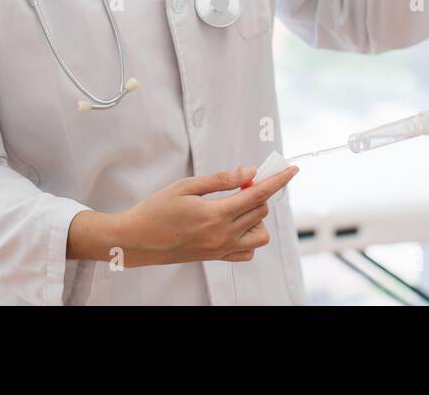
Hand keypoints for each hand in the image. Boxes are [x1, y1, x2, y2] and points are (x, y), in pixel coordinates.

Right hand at [112, 163, 299, 266]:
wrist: (136, 240)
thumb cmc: (156, 210)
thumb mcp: (186, 186)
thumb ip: (221, 180)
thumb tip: (249, 172)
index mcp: (215, 215)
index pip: (258, 195)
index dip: (278, 180)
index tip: (292, 169)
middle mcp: (223, 235)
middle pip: (260, 211)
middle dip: (258, 192)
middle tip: (240, 182)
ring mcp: (221, 249)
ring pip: (259, 234)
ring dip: (256, 216)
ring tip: (236, 205)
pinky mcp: (216, 257)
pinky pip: (247, 251)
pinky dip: (248, 236)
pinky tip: (234, 224)